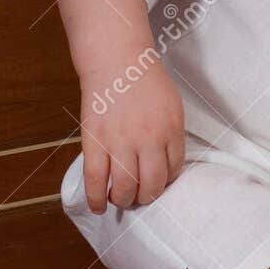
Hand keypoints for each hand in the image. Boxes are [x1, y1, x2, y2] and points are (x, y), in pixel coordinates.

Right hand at [77, 61, 184, 212]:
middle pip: (152, 184)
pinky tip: (99, 206)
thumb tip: (168, 162)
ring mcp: (120, 142)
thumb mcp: (172, 106)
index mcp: (171, 130)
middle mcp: (148, 140)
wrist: (116, 61)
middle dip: (147, 197)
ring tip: (122, 199)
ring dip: (124, 200)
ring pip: (125, 187)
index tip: (159, 183)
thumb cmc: (146, 81)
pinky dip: (96, 198)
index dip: (167, 181)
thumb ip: (171, 134)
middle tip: (141, 196)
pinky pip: (96, 179)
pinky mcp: (95, 142)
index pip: (174, 170)